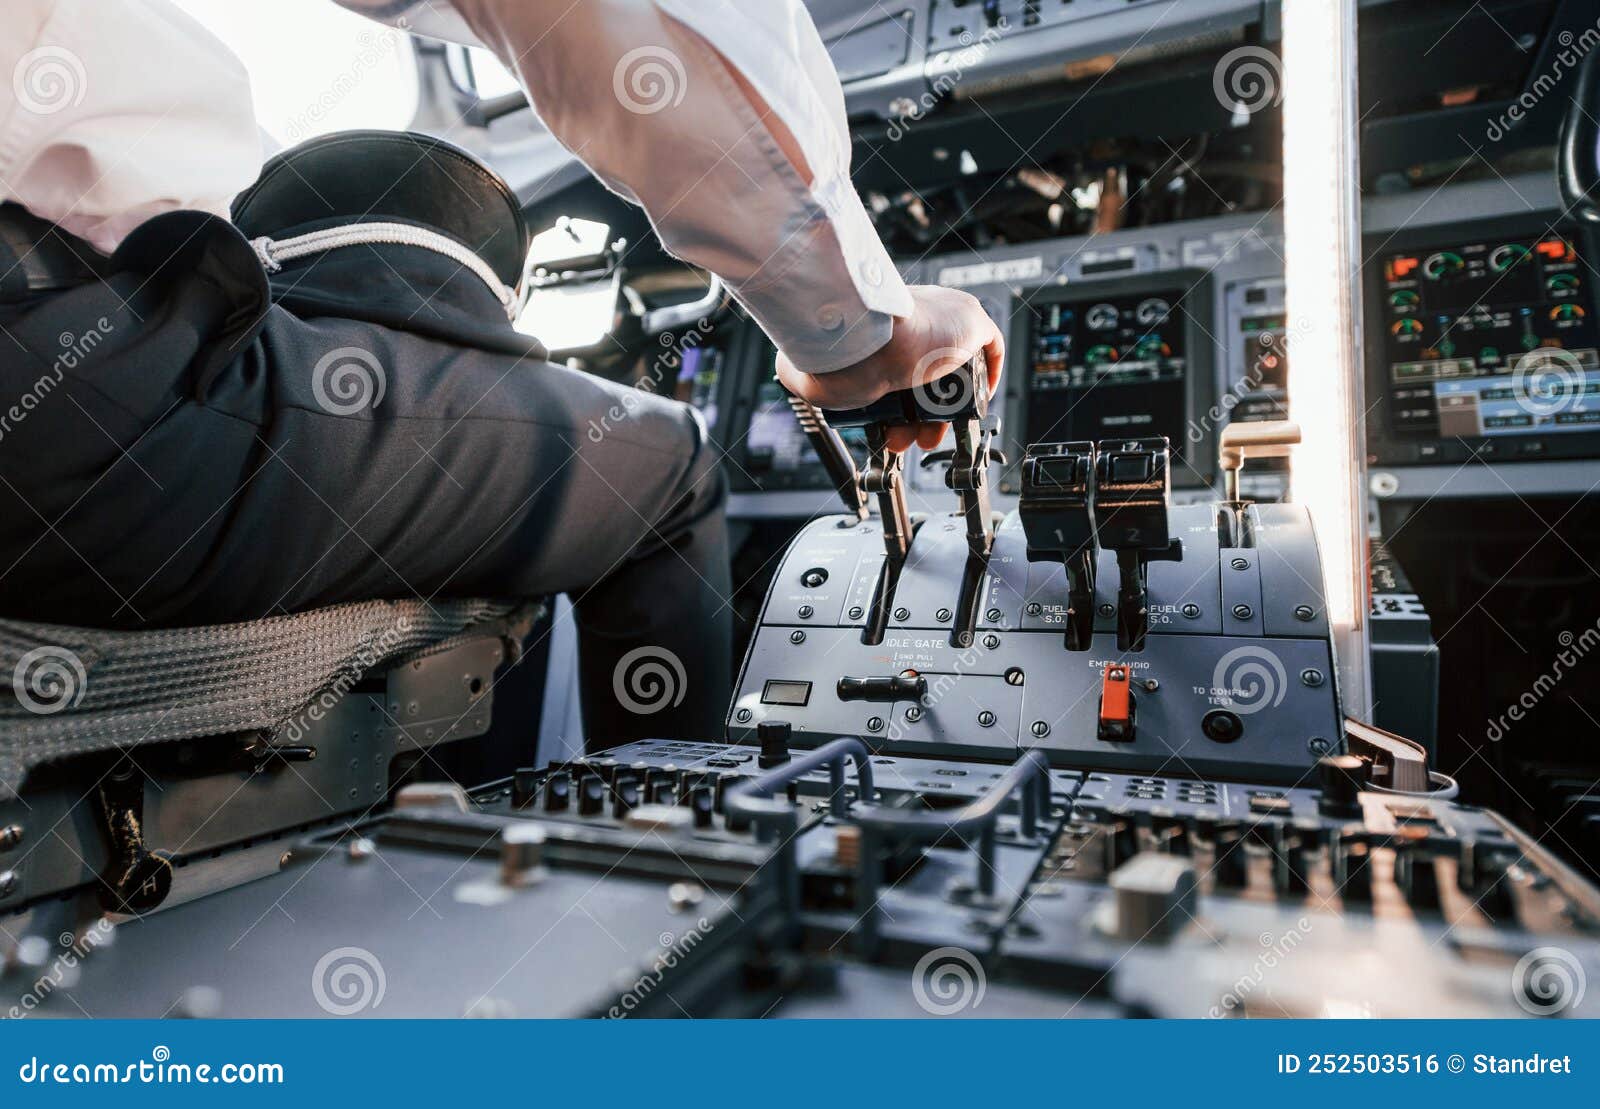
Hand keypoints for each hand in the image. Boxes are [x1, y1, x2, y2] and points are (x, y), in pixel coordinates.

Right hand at [776, 285, 1004, 451]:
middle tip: (904, 433)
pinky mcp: (971, 321)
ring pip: (953, 372)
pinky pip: (989, 347)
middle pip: (928, 369)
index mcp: (878, 320)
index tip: (885, 413)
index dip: (894, 392)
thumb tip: (791, 373)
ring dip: (942, 410)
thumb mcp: (804, 362)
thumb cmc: (831, 349)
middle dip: (916, 409)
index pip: (897, 356)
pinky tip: (972, 401)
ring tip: (922, 435)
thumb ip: (798, 366)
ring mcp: (943, 317)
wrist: (857, 339)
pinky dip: (986, 375)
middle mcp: (913, 315)